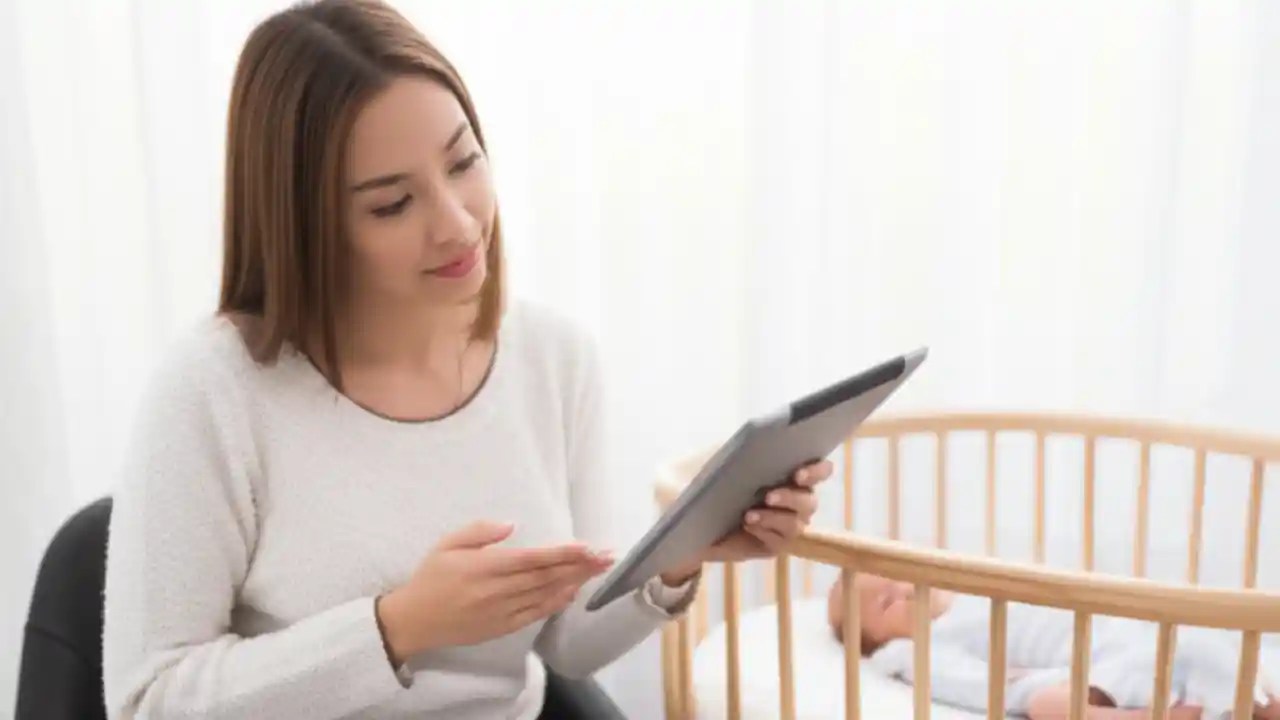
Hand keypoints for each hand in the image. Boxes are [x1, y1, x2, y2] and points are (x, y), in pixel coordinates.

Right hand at [376, 521, 612, 664]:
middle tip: (607, 556)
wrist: (414, 620)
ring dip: (574, 582)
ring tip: (598, 570)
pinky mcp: (502, 627)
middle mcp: (498, 590)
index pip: (532, 559)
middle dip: (579, 565)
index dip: (562, 553)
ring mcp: (502, 611)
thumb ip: (479, 531)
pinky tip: (572, 592)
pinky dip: (556, 603)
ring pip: (546, 595)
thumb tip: (510, 525)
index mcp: (485, 567)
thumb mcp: (447, 544)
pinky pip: (536, 614)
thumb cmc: (431, 577)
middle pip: (547, 576)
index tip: (587, 547)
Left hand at [660, 460, 833, 584]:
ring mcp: (780, 523)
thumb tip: (763, 433)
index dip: (817, 470)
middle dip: (793, 498)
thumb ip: (740, 444)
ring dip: (777, 517)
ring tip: (750, 513)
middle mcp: (790, 498)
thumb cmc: (700, 476)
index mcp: (784, 471)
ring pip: (798, 524)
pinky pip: (780, 542)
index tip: (798, 473)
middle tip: (769, 495)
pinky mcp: (768, 544)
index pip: (819, 470)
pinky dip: (766, 531)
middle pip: (810, 501)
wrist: (675, 510)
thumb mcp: (717, 455)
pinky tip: (748, 523)